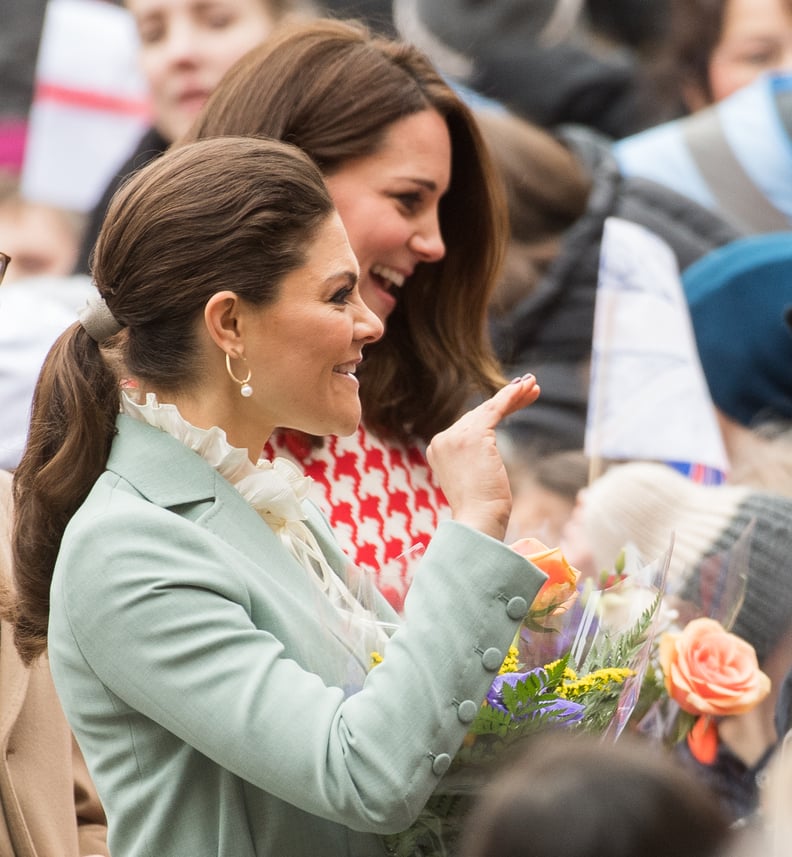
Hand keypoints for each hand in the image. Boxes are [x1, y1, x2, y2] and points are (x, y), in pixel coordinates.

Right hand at [427, 374, 539, 540]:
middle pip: (478, 414)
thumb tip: (487, 454)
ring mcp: (455, 436)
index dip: (491, 413)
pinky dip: (511, 396)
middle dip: (505, 401)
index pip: (467, 425)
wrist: (478, 521)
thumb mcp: (473, 479)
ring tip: (533, 386)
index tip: (511, 405)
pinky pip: (495, 409)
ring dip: (513, 395)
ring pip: (489, 409)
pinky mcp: (473, 435)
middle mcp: (442, 440)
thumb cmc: (481, 510)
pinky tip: (525, 387)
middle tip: (528, 389)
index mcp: (438, 450)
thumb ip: (475, 460)